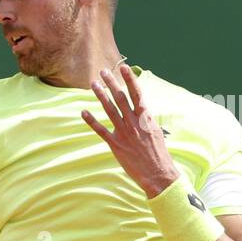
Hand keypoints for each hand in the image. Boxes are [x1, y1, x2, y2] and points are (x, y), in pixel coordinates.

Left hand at [82, 62, 180, 197]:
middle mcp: (134, 122)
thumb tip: (140, 108)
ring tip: (93, 84)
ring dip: (101, 96)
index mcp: (146, 117)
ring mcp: (124, 133)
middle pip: (120, 98)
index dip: (129, 79)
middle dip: (111, 83)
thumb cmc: (158, 153)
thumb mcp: (155, 131)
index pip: (136, 93)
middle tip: (103, 71)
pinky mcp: (115, 144)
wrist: (158, 173)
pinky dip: (91, 121)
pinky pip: (101, 130)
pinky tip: (83, 112)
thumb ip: (145, 119)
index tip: (123, 67)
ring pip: (110, 110)